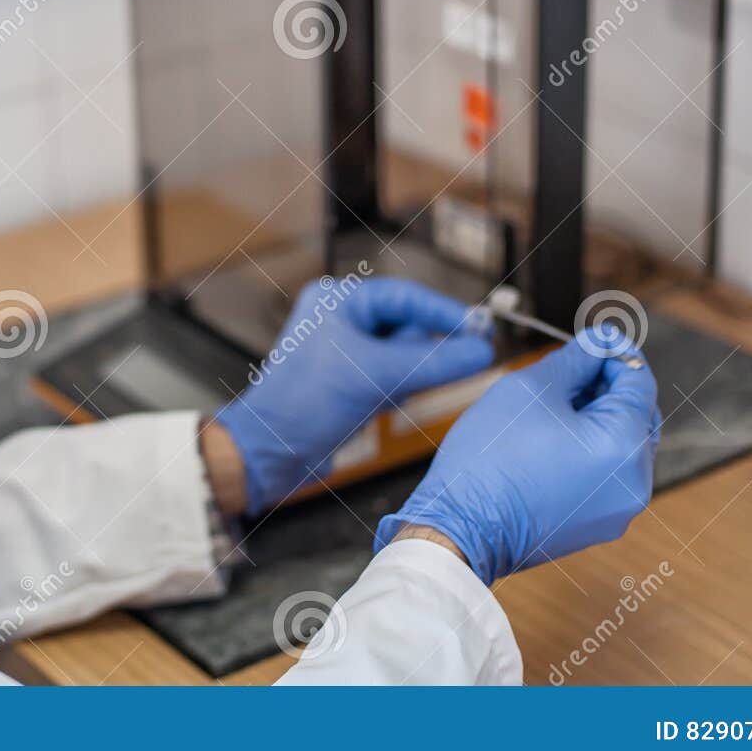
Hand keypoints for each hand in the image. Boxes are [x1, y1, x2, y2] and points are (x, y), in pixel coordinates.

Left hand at [214, 277, 493, 514]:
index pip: (406, 297)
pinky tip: (384, 406)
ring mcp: (344, 354)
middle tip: (471, 359)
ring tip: (400, 392)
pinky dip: (398, 391)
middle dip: (428, 349)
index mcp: (337, 301)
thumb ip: (435, 362)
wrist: (269, 453)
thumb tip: (482, 351)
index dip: (446, 313)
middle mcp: (339, 320)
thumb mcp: (378, 376)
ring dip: (412, 375)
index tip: (482, 329)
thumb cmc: (306, 404)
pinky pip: (391, 379)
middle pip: (407, 327)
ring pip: (402, 356)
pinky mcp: (348, 385)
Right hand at [376, 329, 660, 584]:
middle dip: (606, 386)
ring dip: (596, 418)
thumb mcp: (531, 389)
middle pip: (636, 416)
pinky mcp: (596, 524)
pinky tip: (550, 437)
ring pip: (620, 446)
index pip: (639, 383)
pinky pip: (605, 475)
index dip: (616, 352)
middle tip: (571, 367)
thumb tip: (598, 343)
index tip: (594, 339)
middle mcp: (634, 483)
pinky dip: (587, 449)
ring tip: (552, 404)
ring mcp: (618, 510)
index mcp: (625, 446)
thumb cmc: (492, 458)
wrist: (462, 526)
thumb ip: (575, 360)